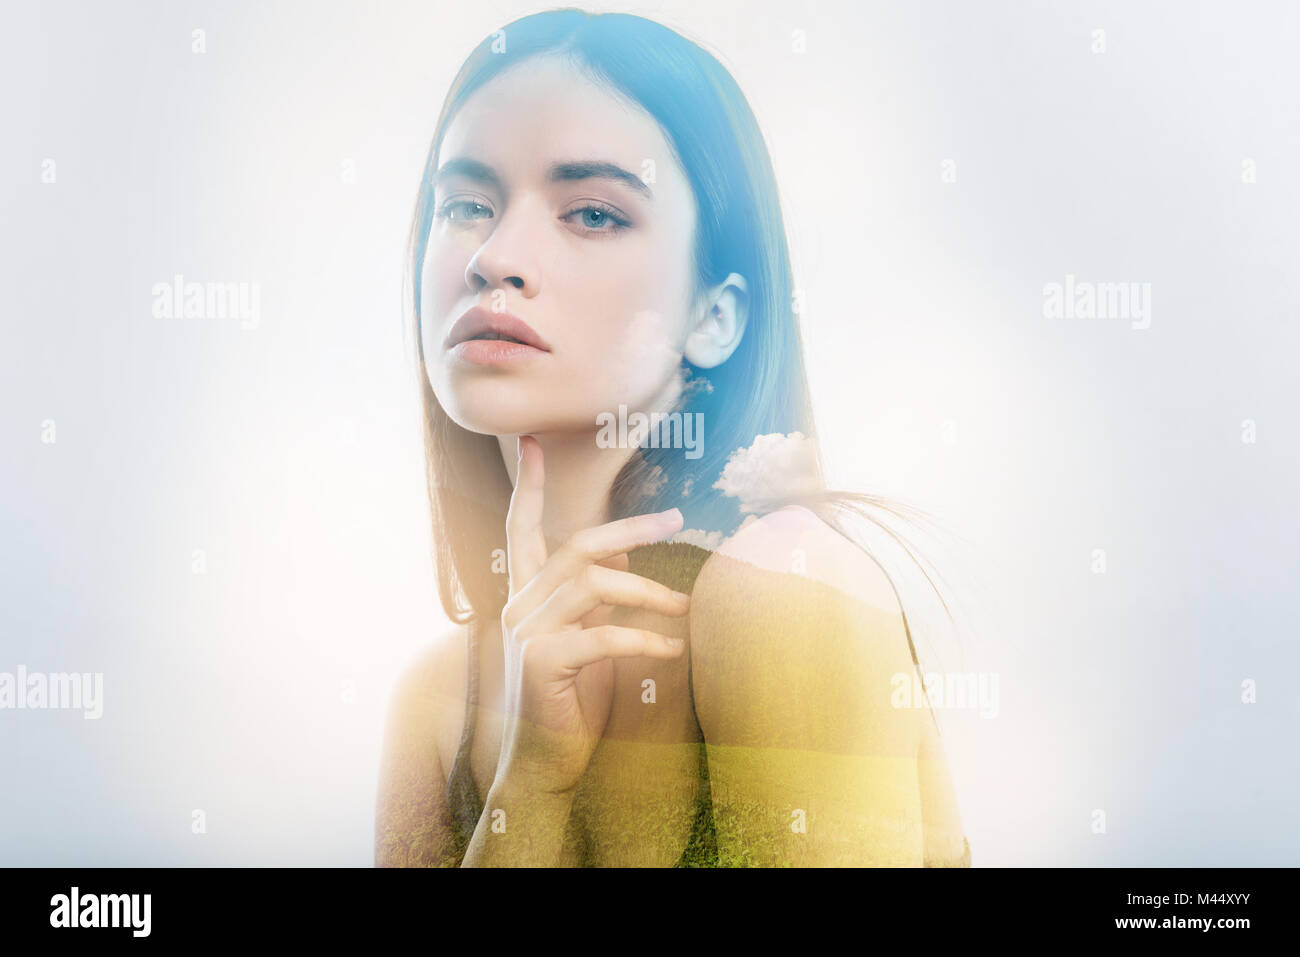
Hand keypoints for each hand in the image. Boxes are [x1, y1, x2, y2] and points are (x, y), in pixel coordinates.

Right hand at [492, 435, 689, 795]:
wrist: (542, 766)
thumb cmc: (569, 702)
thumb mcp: (585, 640)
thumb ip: (595, 599)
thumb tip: (624, 558)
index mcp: (524, 597)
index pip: (520, 530)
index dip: (526, 487)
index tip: (530, 443)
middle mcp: (517, 607)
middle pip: (577, 546)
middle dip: (629, 528)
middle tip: (675, 520)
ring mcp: (525, 633)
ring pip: (593, 584)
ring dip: (649, 591)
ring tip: (686, 608)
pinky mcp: (542, 662)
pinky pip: (603, 635)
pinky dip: (645, 638)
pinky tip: (674, 650)